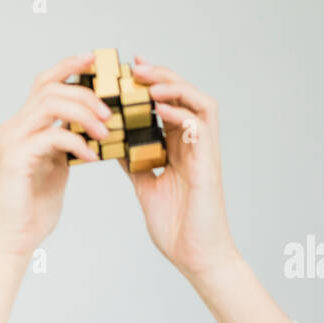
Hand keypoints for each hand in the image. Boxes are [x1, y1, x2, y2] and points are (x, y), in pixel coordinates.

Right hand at [0, 52, 107, 258]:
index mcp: (24, 126)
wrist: (11, 238)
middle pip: (50, 87)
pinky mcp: (16, 160)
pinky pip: (52, 138)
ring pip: (50, 105)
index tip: (96, 59)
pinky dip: (77, 143)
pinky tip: (91, 158)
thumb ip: (67, 143)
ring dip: (84, 113)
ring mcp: (12, 142)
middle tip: (111, 112)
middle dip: (86, 93)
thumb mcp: (56, 166)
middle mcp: (14, 127)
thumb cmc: (33, 206)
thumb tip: (92, 127)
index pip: (45, 82)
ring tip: (105, 132)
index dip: (70, 66)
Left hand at [121, 56, 240, 282]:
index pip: (167, 106)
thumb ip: (135, 164)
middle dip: (160, 77)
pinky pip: (200, 126)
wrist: (195, 256)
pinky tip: (159, 108)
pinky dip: (181, 112)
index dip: (150, 87)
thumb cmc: (175, 227)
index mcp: (179, 149)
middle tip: (134, 65)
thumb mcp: (145, 187)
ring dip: (174, 86)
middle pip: (183, 96)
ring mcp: (204, 152)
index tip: (127, 72)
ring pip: (198, 102)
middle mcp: (194, 145)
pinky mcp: (209, 163)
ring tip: (147, 79)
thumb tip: (114, 145)